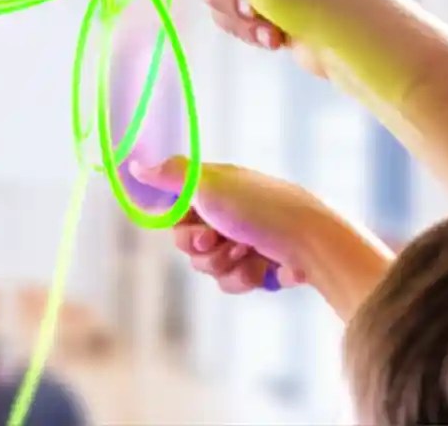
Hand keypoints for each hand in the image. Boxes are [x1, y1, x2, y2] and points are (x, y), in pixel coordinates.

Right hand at [131, 157, 332, 293]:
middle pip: (186, 242)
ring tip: (246, 251)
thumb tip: (136, 164)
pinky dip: (242, 277)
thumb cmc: (260, 207)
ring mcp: (241, 243)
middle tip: (218, 238)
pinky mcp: (255, 269)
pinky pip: (228, 282)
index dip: (179, 222)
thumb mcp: (209, 183)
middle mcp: (226, 215)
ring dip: (223, 262)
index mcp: (215, 190)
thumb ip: (170, 175)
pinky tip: (260, 266)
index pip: (175, 210)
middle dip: (201, 246)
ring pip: (205, 266)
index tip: (192, 220)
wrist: (311, 242)